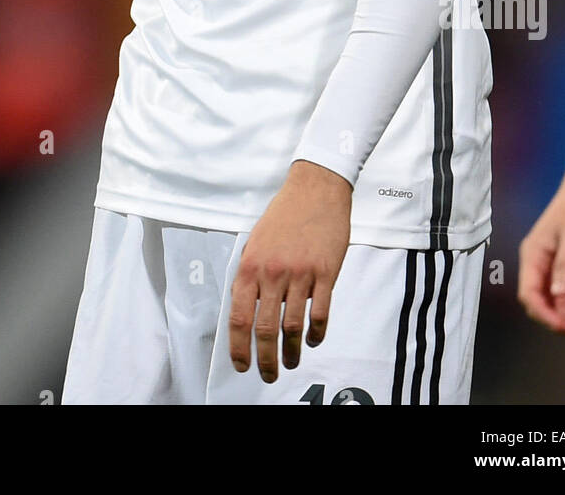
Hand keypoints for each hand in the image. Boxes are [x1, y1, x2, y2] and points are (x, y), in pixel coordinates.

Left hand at [229, 160, 351, 382]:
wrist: (316, 189)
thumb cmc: (285, 213)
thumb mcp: (256, 240)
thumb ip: (251, 274)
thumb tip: (247, 308)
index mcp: (251, 265)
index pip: (239, 316)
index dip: (238, 347)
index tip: (241, 364)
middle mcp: (273, 272)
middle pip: (266, 329)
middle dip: (265, 359)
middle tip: (267, 375)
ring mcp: (300, 273)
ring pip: (293, 326)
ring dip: (290, 352)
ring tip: (290, 363)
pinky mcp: (325, 273)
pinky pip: (319, 313)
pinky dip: (315, 333)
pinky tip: (312, 339)